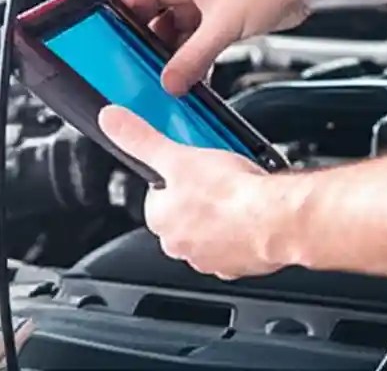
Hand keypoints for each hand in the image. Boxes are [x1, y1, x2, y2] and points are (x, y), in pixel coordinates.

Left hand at [97, 105, 286, 279]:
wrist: (275, 220)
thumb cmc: (230, 193)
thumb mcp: (178, 155)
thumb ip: (141, 138)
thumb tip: (111, 120)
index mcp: (160, 218)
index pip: (159, 194)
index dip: (178, 175)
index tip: (193, 164)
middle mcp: (179, 244)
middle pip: (186, 212)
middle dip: (202, 196)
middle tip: (222, 175)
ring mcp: (209, 258)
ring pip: (212, 230)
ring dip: (224, 215)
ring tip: (242, 193)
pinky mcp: (238, 265)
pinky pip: (238, 245)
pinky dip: (245, 231)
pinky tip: (256, 213)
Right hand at [109, 0, 322, 94]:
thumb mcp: (222, 27)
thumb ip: (192, 57)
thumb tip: (170, 80)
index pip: (133, 1)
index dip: (122, 27)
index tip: (116, 52)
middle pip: (154, 23)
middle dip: (152, 50)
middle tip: (148, 74)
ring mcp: (204, 3)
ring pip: (177, 35)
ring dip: (177, 58)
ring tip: (173, 81)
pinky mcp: (220, 18)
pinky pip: (197, 42)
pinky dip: (195, 58)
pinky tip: (195, 78)